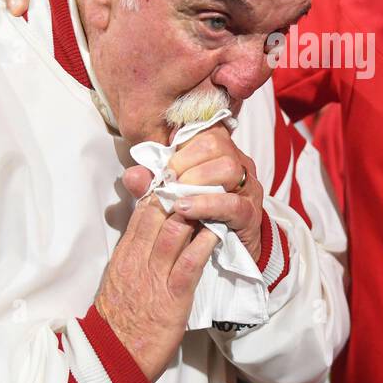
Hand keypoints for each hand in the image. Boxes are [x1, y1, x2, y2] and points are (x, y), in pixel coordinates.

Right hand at [95, 190, 218, 382]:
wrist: (111, 358)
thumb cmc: (117, 321)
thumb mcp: (118, 279)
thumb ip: (132, 253)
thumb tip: (145, 233)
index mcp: (124, 254)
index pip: (142, 210)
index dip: (163, 191)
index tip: (182, 182)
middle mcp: (137, 259)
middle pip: (159, 213)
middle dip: (182, 195)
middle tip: (205, 185)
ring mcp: (154, 276)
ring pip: (176, 229)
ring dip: (198, 213)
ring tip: (216, 203)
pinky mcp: (173, 296)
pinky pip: (192, 261)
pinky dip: (206, 242)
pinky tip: (219, 232)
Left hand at [127, 124, 264, 262]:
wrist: (228, 252)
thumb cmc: (199, 217)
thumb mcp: (172, 197)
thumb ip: (152, 184)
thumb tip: (131, 175)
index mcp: (222, 153)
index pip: (205, 130)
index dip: (181, 143)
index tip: (165, 162)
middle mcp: (239, 164)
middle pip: (216, 143)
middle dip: (185, 161)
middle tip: (168, 182)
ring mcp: (248, 188)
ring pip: (228, 168)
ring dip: (196, 180)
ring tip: (176, 196)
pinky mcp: (250, 214)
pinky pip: (232, 203)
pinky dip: (206, 205)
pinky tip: (185, 210)